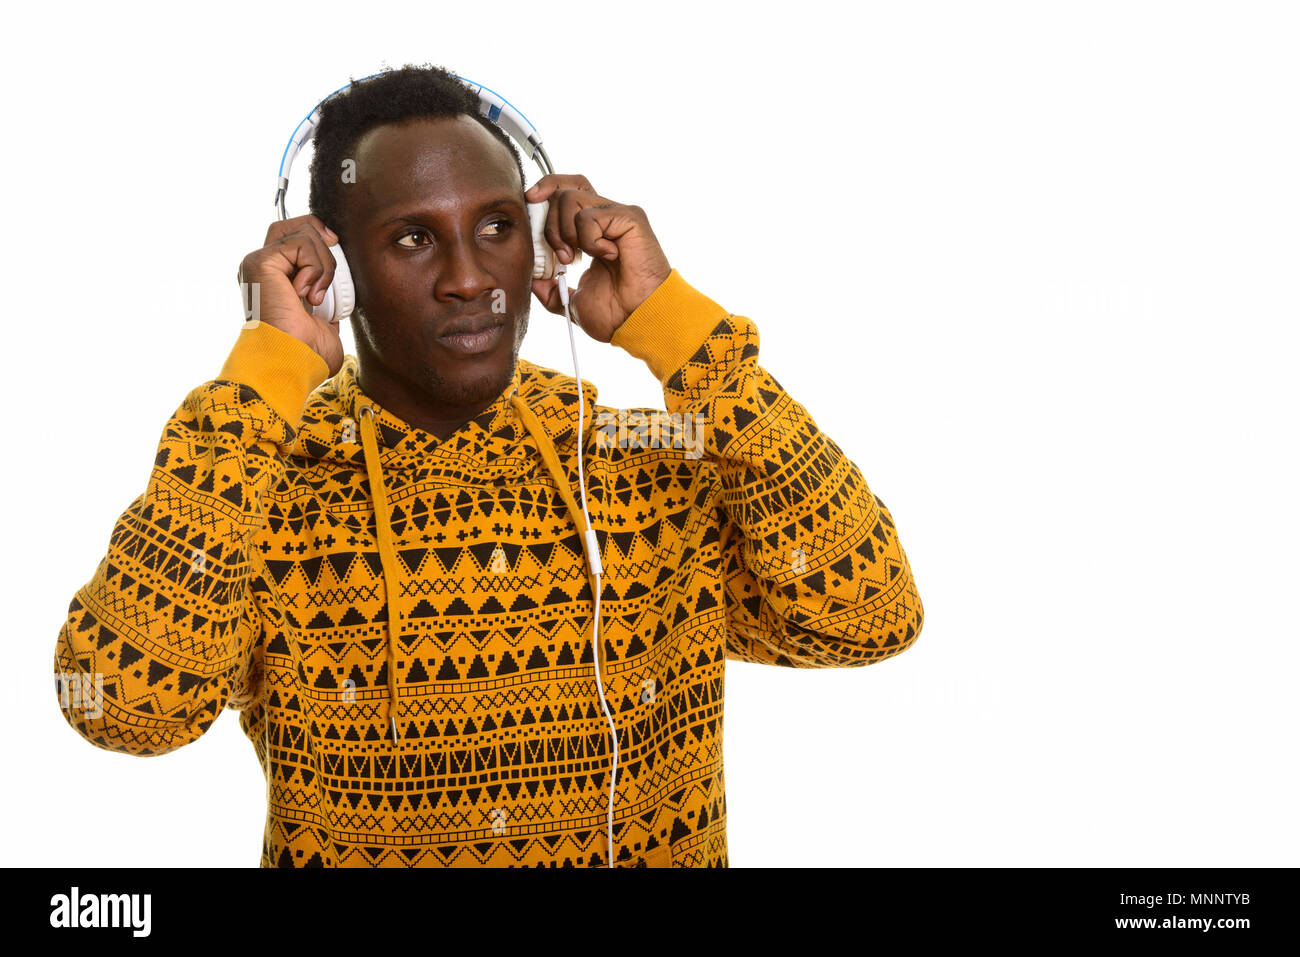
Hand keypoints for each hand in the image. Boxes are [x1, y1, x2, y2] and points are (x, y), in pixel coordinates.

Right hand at [236, 214, 344, 375]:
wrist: (295, 360)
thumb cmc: (307, 352)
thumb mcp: (325, 321)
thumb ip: (327, 300)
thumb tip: (340, 295)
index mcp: (275, 279)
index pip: (295, 238)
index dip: (319, 239)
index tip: (335, 258)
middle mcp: (263, 267)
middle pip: (295, 225)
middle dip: (322, 241)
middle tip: (329, 274)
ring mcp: (259, 263)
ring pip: (304, 233)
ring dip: (323, 265)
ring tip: (316, 296)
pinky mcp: (261, 262)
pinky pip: (300, 244)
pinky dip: (315, 268)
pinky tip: (307, 295)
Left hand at [527, 174, 671, 341]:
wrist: (636, 321)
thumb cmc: (615, 314)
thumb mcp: (570, 302)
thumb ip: (551, 289)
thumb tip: (532, 280)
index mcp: (594, 231)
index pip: (566, 193)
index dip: (545, 193)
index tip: (529, 204)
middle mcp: (606, 217)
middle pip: (564, 190)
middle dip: (548, 223)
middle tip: (561, 256)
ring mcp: (618, 215)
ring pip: (569, 199)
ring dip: (565, 234)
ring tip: (579, 259)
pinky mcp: (629, 218)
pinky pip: (589, 216)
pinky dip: (589, 241)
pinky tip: (608, 257)